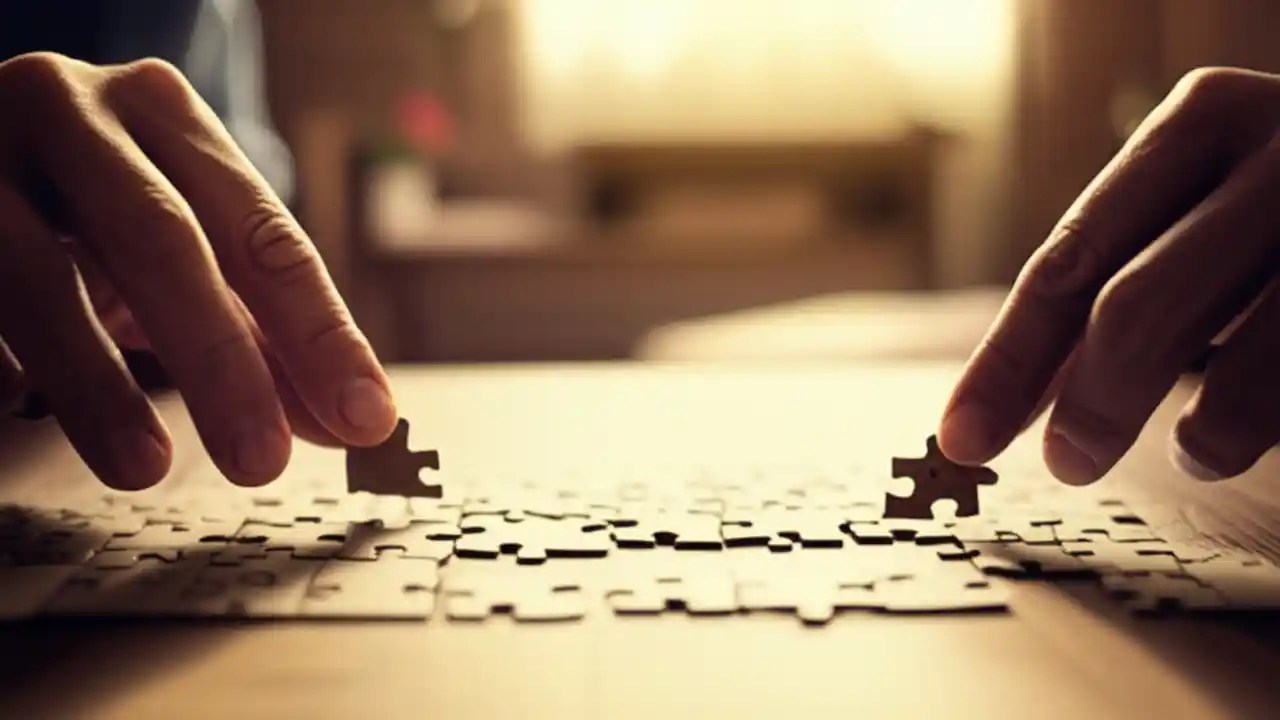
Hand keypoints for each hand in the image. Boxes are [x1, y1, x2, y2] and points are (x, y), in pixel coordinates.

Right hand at [0, 53, 397, 488]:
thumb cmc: (86, 203)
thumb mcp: (182, 243)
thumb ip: (262, 329)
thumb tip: (345, 422)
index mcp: (165, 114)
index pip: (264, 233)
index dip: (320, 331)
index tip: (365, 417)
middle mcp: (72, 111)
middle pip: (162, 239)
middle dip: (220, 360)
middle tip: (260, 461)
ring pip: (38, 276)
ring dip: (97, 384)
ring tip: (144, 467)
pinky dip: (3, 364)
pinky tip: (19, 408)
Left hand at [939, 67, 1279, 483]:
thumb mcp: (1201, 213)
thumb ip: (1113, 284)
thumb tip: (1010, 397)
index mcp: (1202, 122)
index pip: (1069, 260)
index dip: (1006, 362)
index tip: (961, 438)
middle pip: (1138, 305)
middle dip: (1090, 403)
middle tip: (1068, 463)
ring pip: (1249, 357)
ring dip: (1203, 429)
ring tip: (1192, 452)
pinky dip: (1271, 421)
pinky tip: (1248, 432)